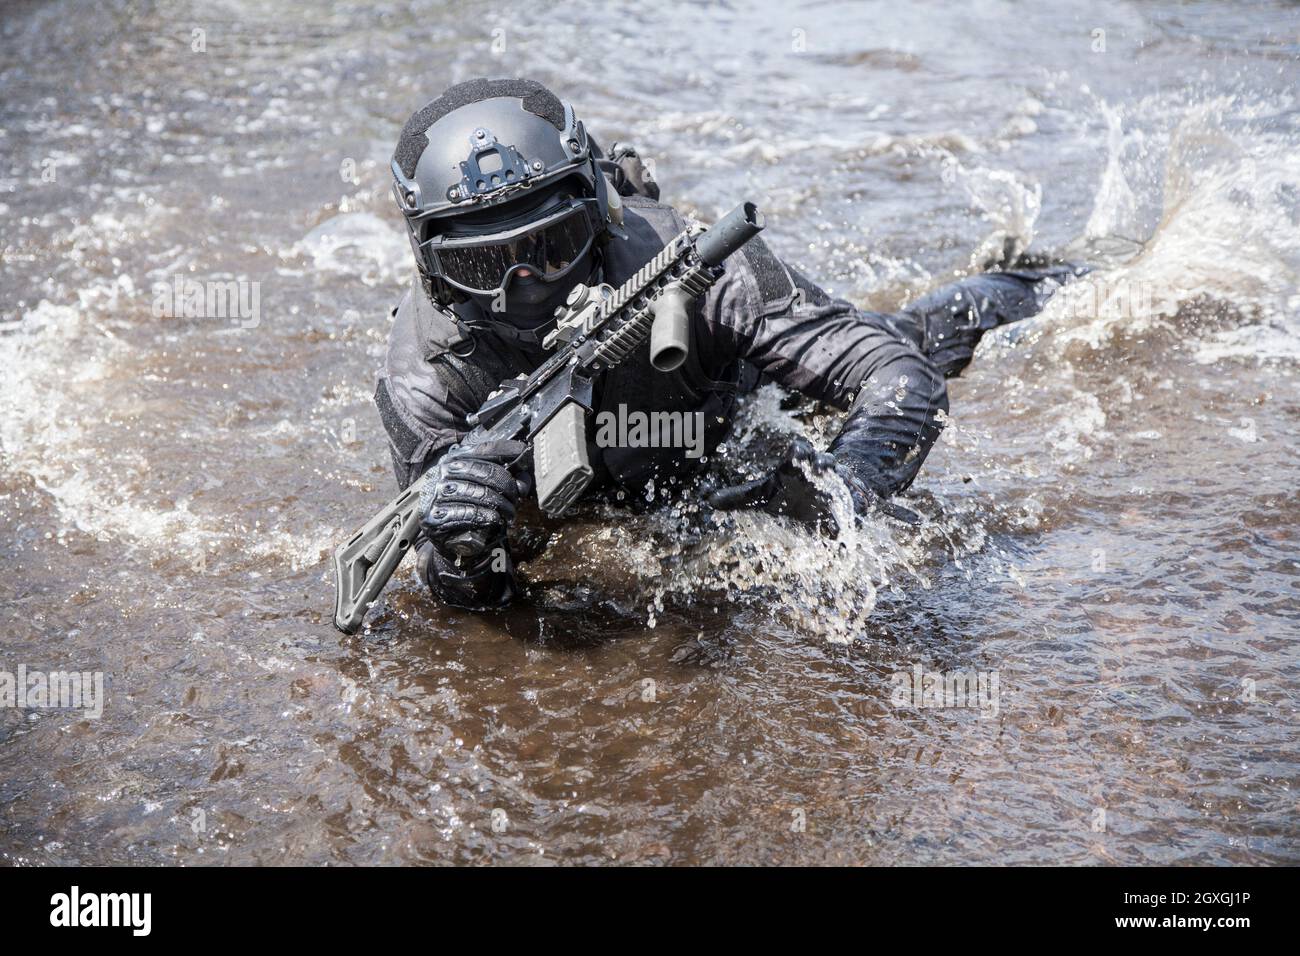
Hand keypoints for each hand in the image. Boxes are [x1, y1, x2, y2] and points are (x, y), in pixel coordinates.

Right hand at [419, 440, 529, 557]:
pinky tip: (494, 519)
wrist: (440, 533)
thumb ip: (505, 480)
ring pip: (480, 493)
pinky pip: (468, 513)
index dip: (506, 450)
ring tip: (509, 513)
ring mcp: (436, 493)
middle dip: (508, 486)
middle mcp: (443, 471)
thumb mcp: (484, 487)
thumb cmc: (466, 505)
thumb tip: (523, 480)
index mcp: (454, 459)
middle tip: (516, 499)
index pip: (483, 449)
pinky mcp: (435, 516)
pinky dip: (487, 516)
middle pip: (486, 472)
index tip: (522, 451)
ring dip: (501, 505)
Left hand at [706, 437, 920, 532]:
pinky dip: (900, 514)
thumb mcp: (766, 493)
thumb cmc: (794, 490)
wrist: (830, 484)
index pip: (799, 455)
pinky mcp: (865, 505)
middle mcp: (827, 474)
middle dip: (826, 466)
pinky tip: (916, 520)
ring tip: (864, 498)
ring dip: (858, 493)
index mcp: (800, 468)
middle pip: (827, 467)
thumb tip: (708, 503)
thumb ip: (739, 498)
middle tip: (826, 462)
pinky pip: (885, 509)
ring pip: (854, 488)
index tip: (798, 448)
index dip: (799, 452)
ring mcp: (848, 488)